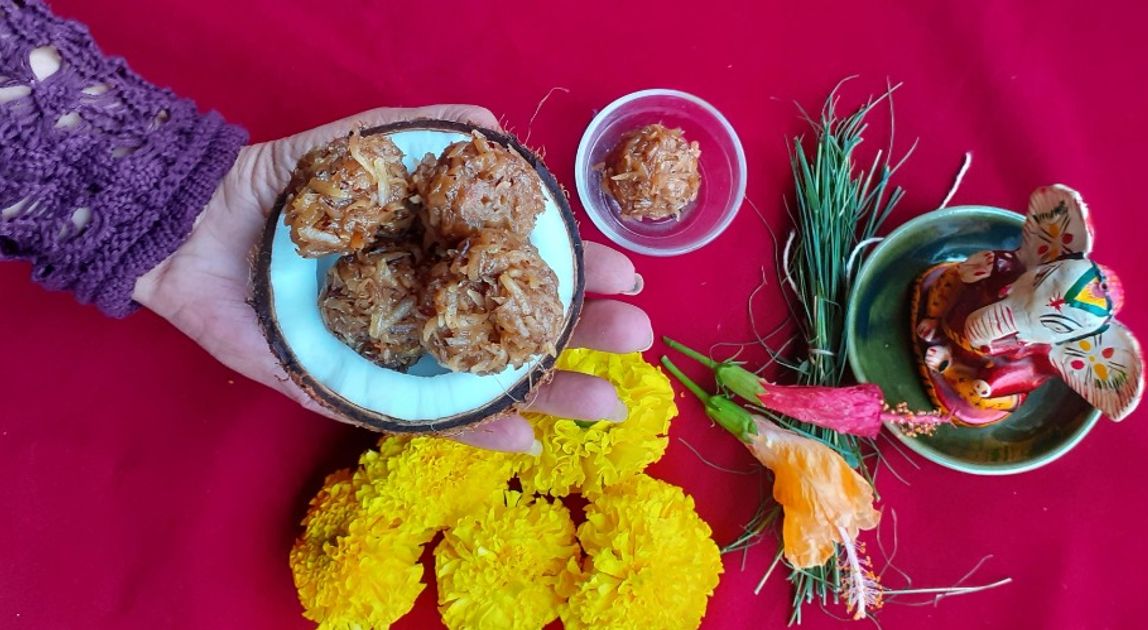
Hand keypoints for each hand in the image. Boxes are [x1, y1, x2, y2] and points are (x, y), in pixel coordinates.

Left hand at [133, 106, 652, 452]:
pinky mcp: (353, 390)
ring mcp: (395, 354)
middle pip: (516, 329)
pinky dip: (470, 433)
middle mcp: (425, 309)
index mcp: (433, 256)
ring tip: (609, 401)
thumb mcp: (358, 148)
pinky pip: (419, 418)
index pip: (519, 269)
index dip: (574, 271)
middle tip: (637, 338)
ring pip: (484, 381)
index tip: (627, 273)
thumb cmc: (281, 189)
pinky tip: (524, 442)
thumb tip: (498, 127)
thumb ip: (421, 132)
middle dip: (582, 334)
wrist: (194, 227)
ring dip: (550, 393)